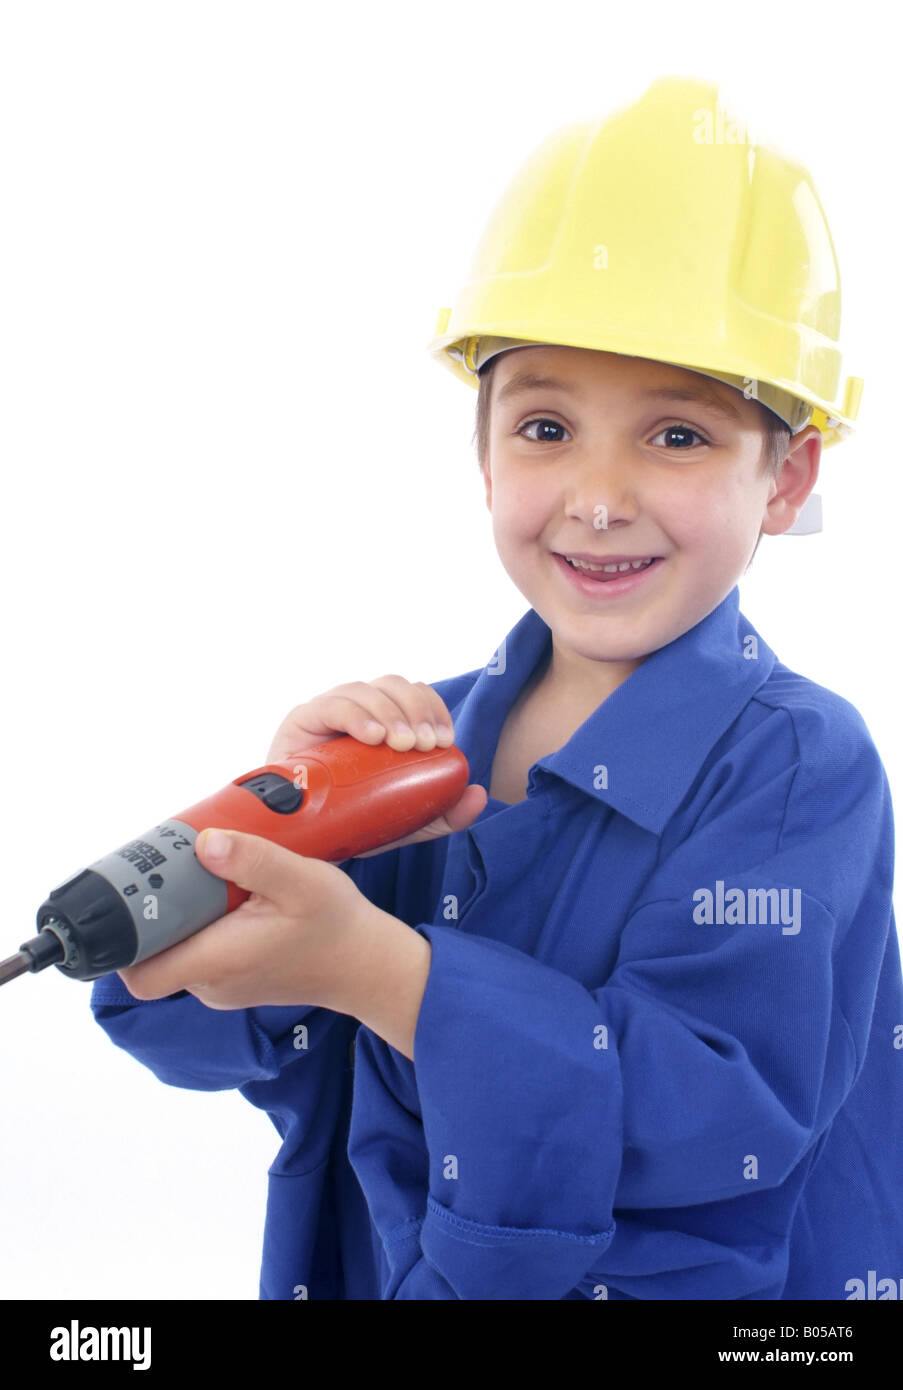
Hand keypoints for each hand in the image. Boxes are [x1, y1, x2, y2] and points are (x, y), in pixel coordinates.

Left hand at [117, 826, 381, 1012]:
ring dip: (186, 916)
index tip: (139, 896)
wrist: (371, 965)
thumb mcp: (301, 880)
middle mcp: (213, 983)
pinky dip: (207, 924)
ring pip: (180, 951)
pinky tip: (232, 896)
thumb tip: (204, 842)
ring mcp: (224, 986)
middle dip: (159, 913)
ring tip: (209, 878)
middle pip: (156, 954)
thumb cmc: (338, 927)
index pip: (140, 972)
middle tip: (177, 870)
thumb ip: (252, 859)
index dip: (125, 939)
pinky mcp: (238, 979)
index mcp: (219, 962)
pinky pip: (204, 952)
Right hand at [267, 675, 487, 857]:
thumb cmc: (352, 821)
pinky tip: (371, 737)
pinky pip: (331, 704)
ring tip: (400, 743)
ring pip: (366, 689)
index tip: (445, 741)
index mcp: (385, 720)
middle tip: (426, 744)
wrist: (301, 844)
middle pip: (394, 685)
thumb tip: (479, 794)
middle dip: (416, 709)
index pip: (416, 695)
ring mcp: (330, 711)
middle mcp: (359, 709)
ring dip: (389, 712)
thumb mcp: (406, 821)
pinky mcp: (302, 720)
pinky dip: (356, 716)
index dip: (434, 709)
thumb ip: (444, 812)